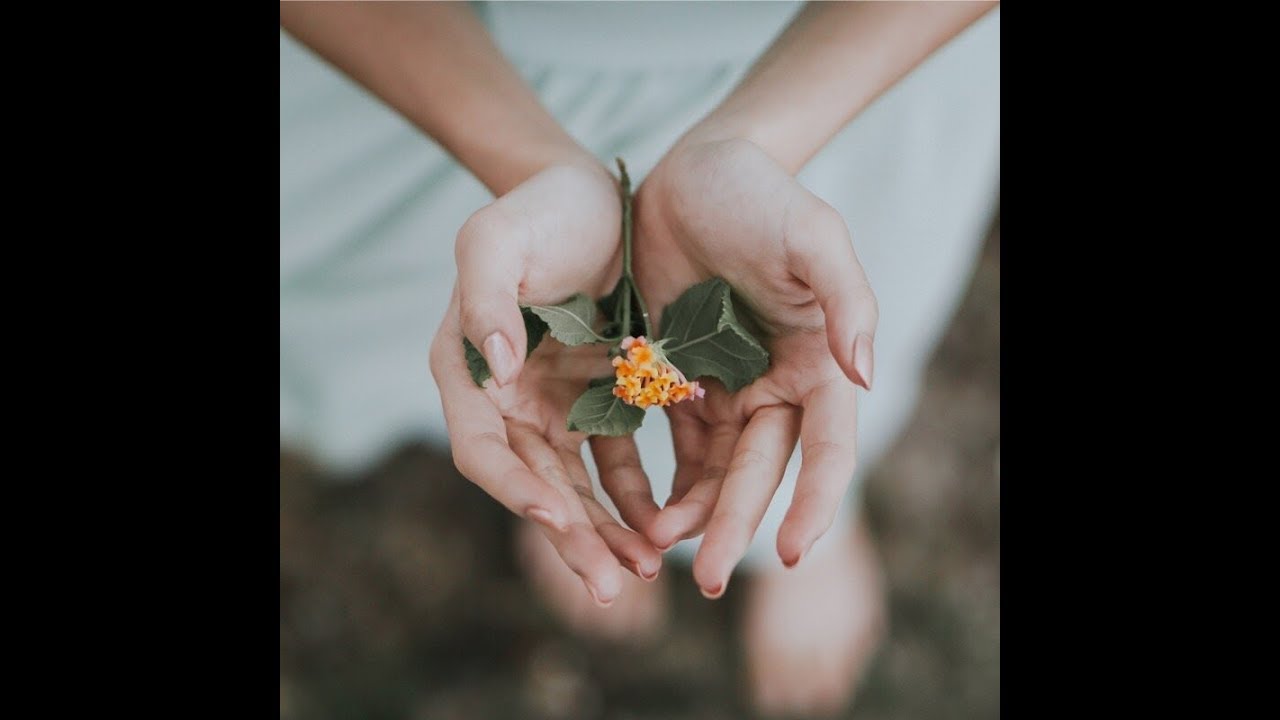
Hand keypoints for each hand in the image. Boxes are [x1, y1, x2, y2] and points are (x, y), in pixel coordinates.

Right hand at [429, 161, 662, 605]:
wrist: (595, 193)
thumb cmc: (538, 210)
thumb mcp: (498, 238)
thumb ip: (484, 295)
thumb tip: (494, 367)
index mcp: (468, 370)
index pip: (482, 449)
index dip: (515, 489)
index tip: (559, 518)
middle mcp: (507, 400)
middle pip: (534, 486)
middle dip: (572, 538)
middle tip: (613, 585)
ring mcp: (555, 405)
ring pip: (578, 488)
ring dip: (608, 532)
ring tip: (647, 570)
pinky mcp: (601, 400)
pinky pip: (618, 461)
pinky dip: (639, 497)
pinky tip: (667, 525)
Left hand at [631, 136, 877, 596]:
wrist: (691, 169)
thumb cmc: (761, 196)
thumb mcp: (813, 235)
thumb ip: (848, 301)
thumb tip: (867, 377)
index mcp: (818, 363)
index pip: (827, 449)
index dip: (814, 502)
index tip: (793, 554)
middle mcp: (776, 385)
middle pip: (759, 472)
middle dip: (735, 526)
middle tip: (709, 580)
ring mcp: (724, 386)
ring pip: (712, 470)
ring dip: (691, 514)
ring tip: (659, 550)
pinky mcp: (675, 378)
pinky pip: (669, 443)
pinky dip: (657, 480)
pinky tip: (636, 513)